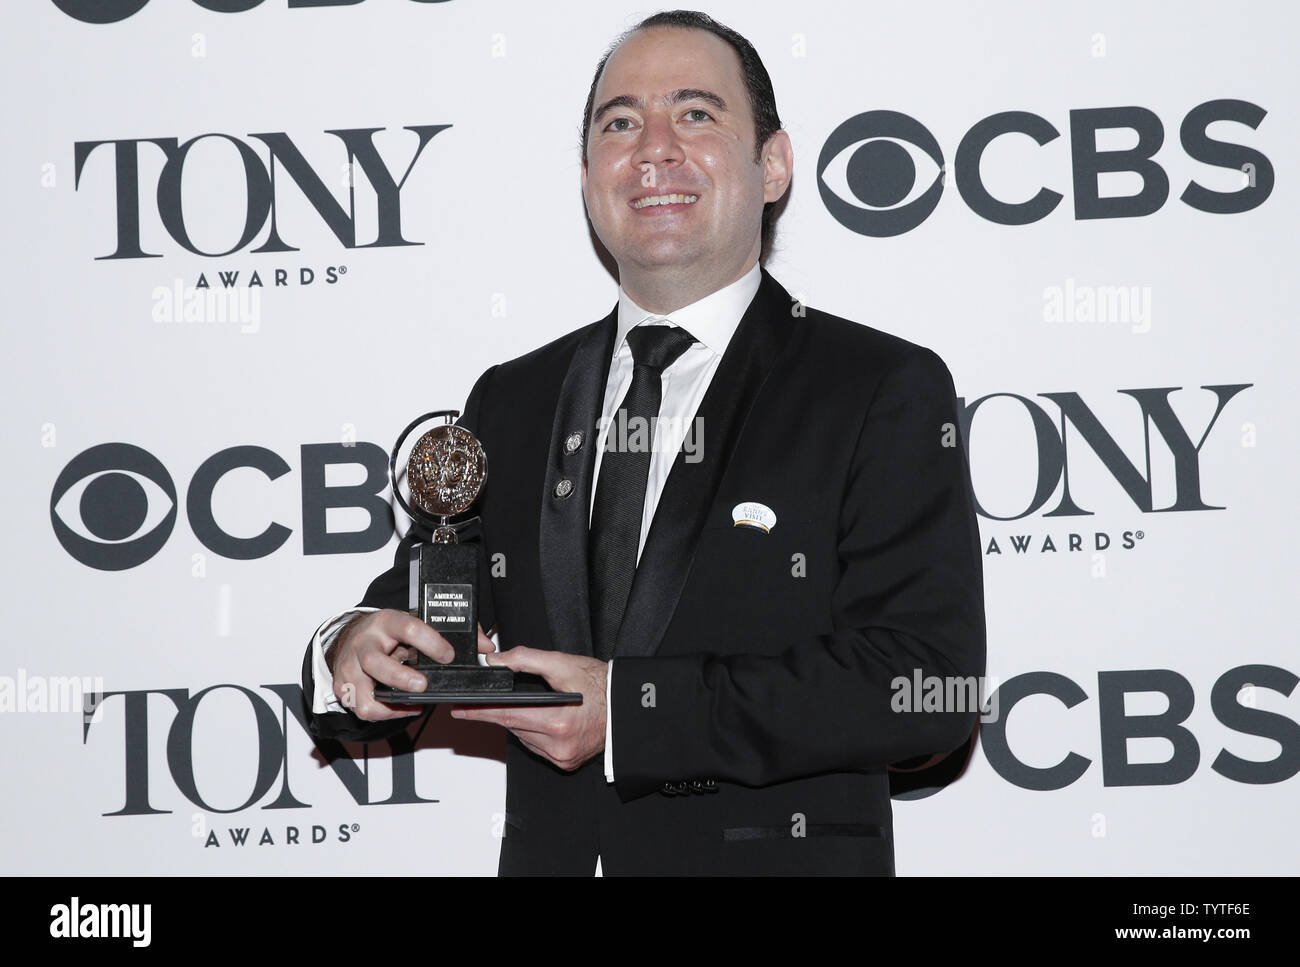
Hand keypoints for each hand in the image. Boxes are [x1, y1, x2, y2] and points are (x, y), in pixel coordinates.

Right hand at [328, 609, 495, 721]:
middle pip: (375, 661)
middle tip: (423, 686)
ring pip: (364, 692)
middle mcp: (364, 643)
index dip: (430, 642)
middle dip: (400, 677)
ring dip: (390, 704)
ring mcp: (350, 667)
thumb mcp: (416, 623)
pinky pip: (363, 708)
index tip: (448, 655)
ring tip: (414, 702)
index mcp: (386, 622)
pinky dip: (384, 714)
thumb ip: (452, 632)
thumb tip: (485, 647)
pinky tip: (401, 708)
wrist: (352, 637)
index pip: (407, 627)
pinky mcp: (344, 688)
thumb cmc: (389, 632)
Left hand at [451, 647, 606, 771]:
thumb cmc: (602, 686)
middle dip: (500, 712)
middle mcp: (559, 745)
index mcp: (558, 721)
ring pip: (523, 738)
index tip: (461, 709)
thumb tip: (498, 661)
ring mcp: (562, 757)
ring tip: (529, 705)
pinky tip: (542, 719)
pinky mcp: (565, 762)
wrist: (627, 708)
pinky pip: (536, 746)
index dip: (481, 711)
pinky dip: (533, 733)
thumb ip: (527, 660)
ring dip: (519, 722)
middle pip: (513, 727)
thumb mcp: (564, 664)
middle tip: (486, 701)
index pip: (507, 715)